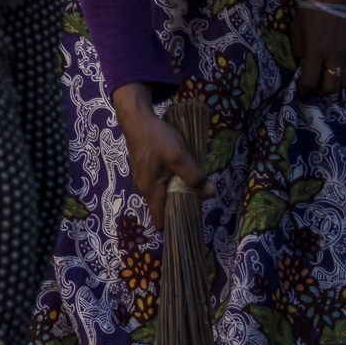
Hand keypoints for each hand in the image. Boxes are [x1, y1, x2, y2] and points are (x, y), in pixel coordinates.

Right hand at [111, 82, 212, 231]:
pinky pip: (158, 185)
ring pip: (161, 195)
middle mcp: (143, 189)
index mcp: (151, 190)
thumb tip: (208, 192)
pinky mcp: (143, 171)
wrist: (136, 120)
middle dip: (179, 206)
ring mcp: (142, 180)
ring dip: (175, 193)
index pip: (160, 220)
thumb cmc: (156, 138)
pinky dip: (169, 184)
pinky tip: (178, 173)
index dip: (175, 225)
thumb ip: (193, 175)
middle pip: (163, 208)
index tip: (190, 222)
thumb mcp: (179, 155)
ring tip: (190, 184)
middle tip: (197, 197)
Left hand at [291, 0, 345, 97]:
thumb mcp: (296, 27)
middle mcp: (333, 57)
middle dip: (321, 93)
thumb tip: (301, 61)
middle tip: (314, 89)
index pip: (310, 80)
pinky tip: (338, 71)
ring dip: (335, 86)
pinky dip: (345, 76)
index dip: (303, 90)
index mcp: (315, 51)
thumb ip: (298, 47)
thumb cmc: (313, 10)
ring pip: (345, 83)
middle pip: (331, 88)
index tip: (300, 92)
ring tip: (326, 82)